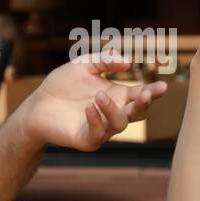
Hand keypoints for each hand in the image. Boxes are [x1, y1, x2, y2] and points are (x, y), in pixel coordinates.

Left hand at [18, 49, 167, 151]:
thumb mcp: (84, 65)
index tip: (162, 86)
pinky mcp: (87, 140)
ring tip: (99, 96)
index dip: (152, 92)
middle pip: (137, 113)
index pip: (140, 95)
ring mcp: (102, 128)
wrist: (37, 104)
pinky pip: (98, 134)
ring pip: (120, 124)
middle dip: (143, 104)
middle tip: (144, 93)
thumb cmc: (61, 85)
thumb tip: (128, 63)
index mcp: (117, 95)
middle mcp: (113, 113)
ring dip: (113, 109)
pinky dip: (96, 120)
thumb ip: (105, 61)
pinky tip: (89, 107)